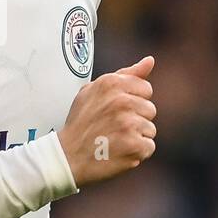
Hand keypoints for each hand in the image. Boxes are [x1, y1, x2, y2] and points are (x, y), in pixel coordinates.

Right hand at [58, 55, 155, 186]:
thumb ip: (125, 74)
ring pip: (150, 129)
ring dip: (136, 137)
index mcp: (112, 84)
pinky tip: (119, 151)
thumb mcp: (94, 91)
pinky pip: (149, 147)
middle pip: (150, 110)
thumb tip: (150, 61)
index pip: (146, 89)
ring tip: (114, 140)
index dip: (133, 101)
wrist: (67, 156)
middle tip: (113, 127)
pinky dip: (136, 153)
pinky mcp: (134, 145)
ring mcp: (129, 124)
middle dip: (136, 119)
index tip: (116, 111)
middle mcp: (122, 101)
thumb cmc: (81, 122)